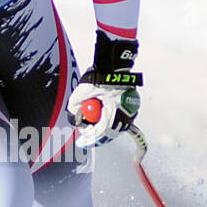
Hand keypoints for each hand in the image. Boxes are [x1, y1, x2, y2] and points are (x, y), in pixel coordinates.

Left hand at [66, 33, 141, 148]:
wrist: (114, 64)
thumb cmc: (100, 75)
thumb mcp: (82, 91)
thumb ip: (75, 106)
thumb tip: (75, 118)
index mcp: (114, 109)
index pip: (101, 132)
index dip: (89, 139)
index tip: (80, 142)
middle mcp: (125, 113)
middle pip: (110, 133)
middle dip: (96, 136)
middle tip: (84, 135)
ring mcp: (131, 110)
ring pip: (116, 128)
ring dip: (104, 128)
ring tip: (92, 122)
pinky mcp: (132, 106)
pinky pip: (121, 120)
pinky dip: (111, 120)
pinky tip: (102, 114)